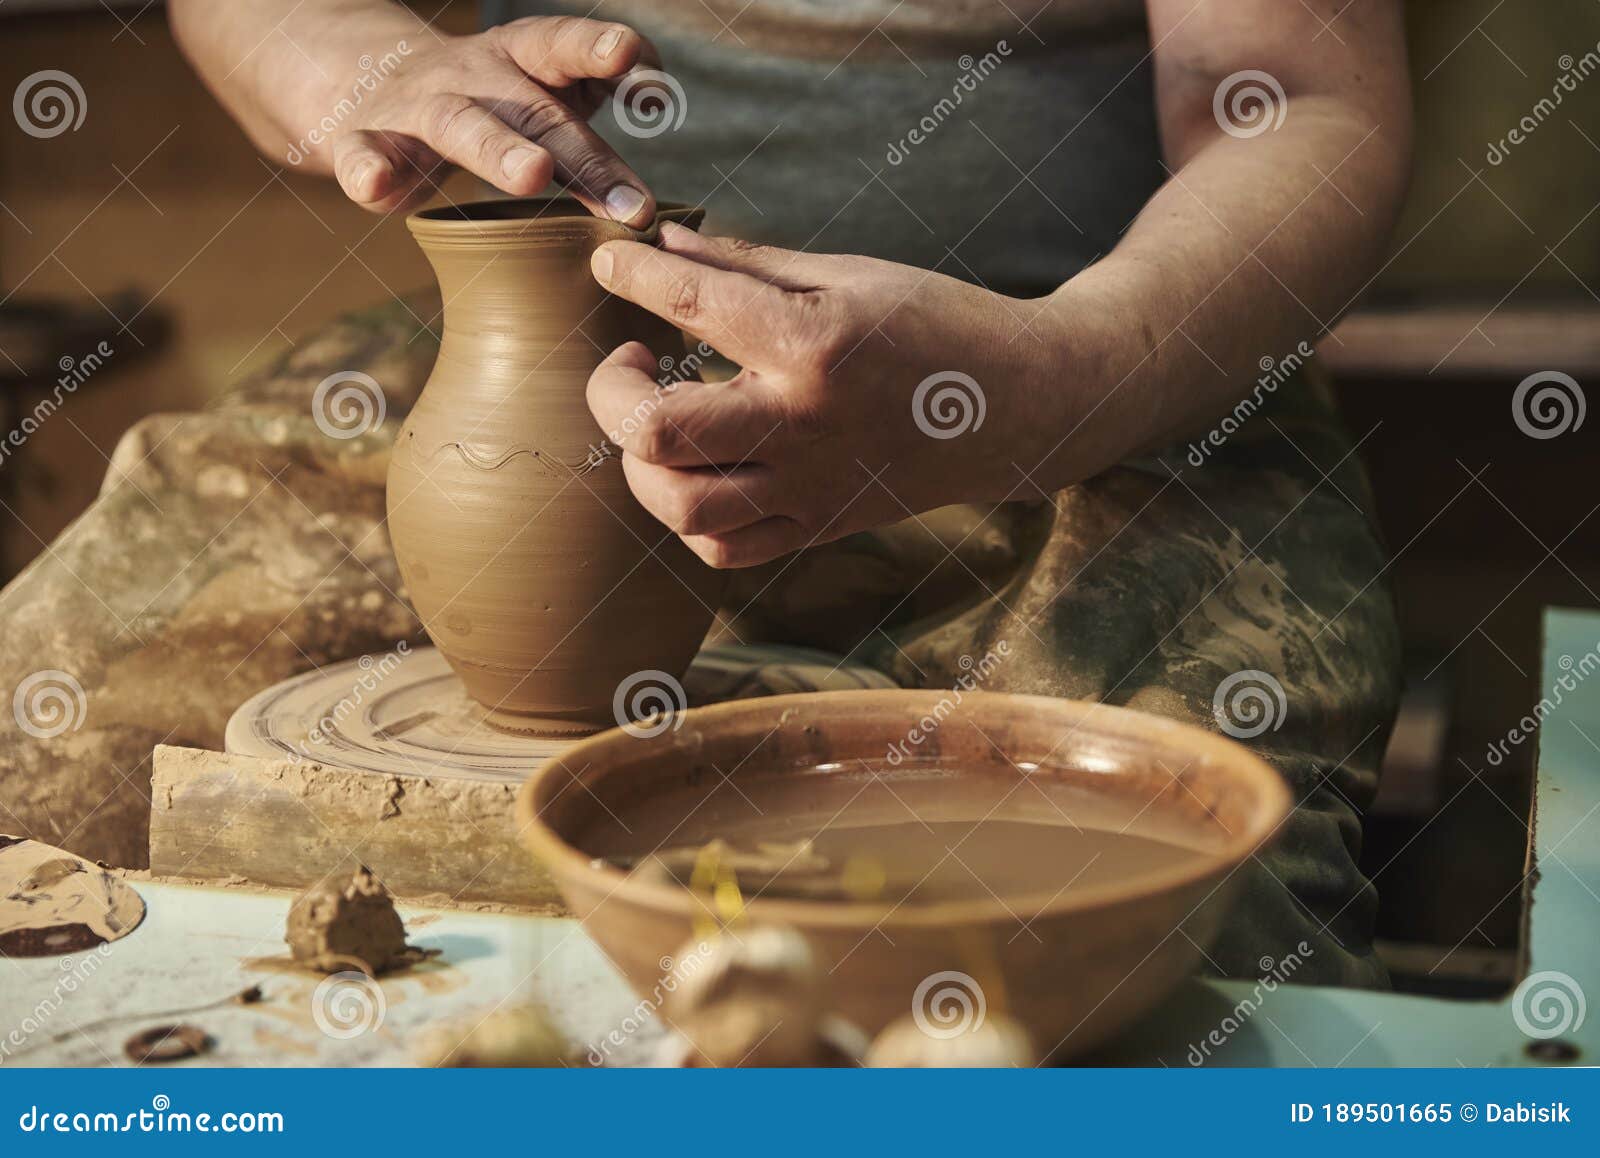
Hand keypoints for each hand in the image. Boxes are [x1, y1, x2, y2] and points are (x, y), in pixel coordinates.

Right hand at [326, 16, 658, 219]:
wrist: (364, 81)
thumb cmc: (481, 102)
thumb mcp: (537, 92)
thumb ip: (589, 115)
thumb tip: (652, 137)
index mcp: (521, 59)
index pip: (567, 48)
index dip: (604, 55)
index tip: (644, 78)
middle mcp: (475, 77)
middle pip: (535, 111)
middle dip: (584, 153)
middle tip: (628, 200)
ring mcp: (417, 109)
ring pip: (460, 126)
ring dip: (498, 149)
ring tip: (533, 175)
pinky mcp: (366, 143)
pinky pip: (363, 155)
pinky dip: (366, 171)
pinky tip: (374, 186)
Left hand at [586, 223, 1070, 567]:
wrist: (1018, 407)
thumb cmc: (937, 326)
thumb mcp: (848, 274)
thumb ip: (749, 265)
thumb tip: (665, 244)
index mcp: (815, 347)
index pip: (691, 305)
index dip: (633, 275)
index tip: (611, 262)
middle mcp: (804, 427)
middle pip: (658, 433)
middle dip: (613, 393)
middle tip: (630, 363)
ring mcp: (810, 489)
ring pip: (682, 507)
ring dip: (644, 465)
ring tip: (658, 421)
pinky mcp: (818, 527)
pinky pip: (724, 548)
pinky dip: (689, 515)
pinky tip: (698, 468)